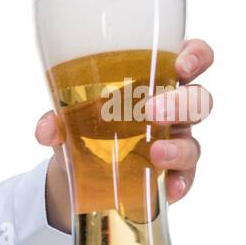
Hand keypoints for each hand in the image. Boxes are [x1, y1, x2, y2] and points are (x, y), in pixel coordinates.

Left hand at [36, 38, 214, 231]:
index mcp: (155, 83)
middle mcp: (173, 112)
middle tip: (153, 110)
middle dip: (182, 103)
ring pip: (194, 141)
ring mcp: (177, 144)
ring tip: (156, 153)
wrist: (80, 176)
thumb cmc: (87, 129)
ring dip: (179, 147)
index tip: (182, 64)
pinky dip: (179, 182)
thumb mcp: (68, 121)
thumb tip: (46, 129)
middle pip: (199, 100)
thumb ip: (56, 121)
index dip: (195, 56)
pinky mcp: (174, 175)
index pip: (190, 59)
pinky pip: (186, 178)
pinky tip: (167, 188)